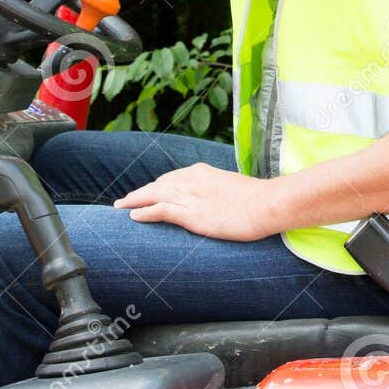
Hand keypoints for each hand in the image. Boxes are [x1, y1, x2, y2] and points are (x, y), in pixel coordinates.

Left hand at [113, 162, 283, 240]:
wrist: (268, 203)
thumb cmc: (257, 199)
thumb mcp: (230, 188)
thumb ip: (215, 191)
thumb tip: (211, 201)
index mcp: (201, 172)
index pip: (170, 179)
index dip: (154, 187)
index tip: (145, 193)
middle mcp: (191, 180)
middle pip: (157, 185)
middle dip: (140, 193)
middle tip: (124, 200)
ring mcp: (191, 197)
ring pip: (154, 195)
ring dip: (134, 201)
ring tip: (120, 207)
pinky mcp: (192, 214)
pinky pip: (161, 211)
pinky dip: (145, 212)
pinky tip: (133, 216)